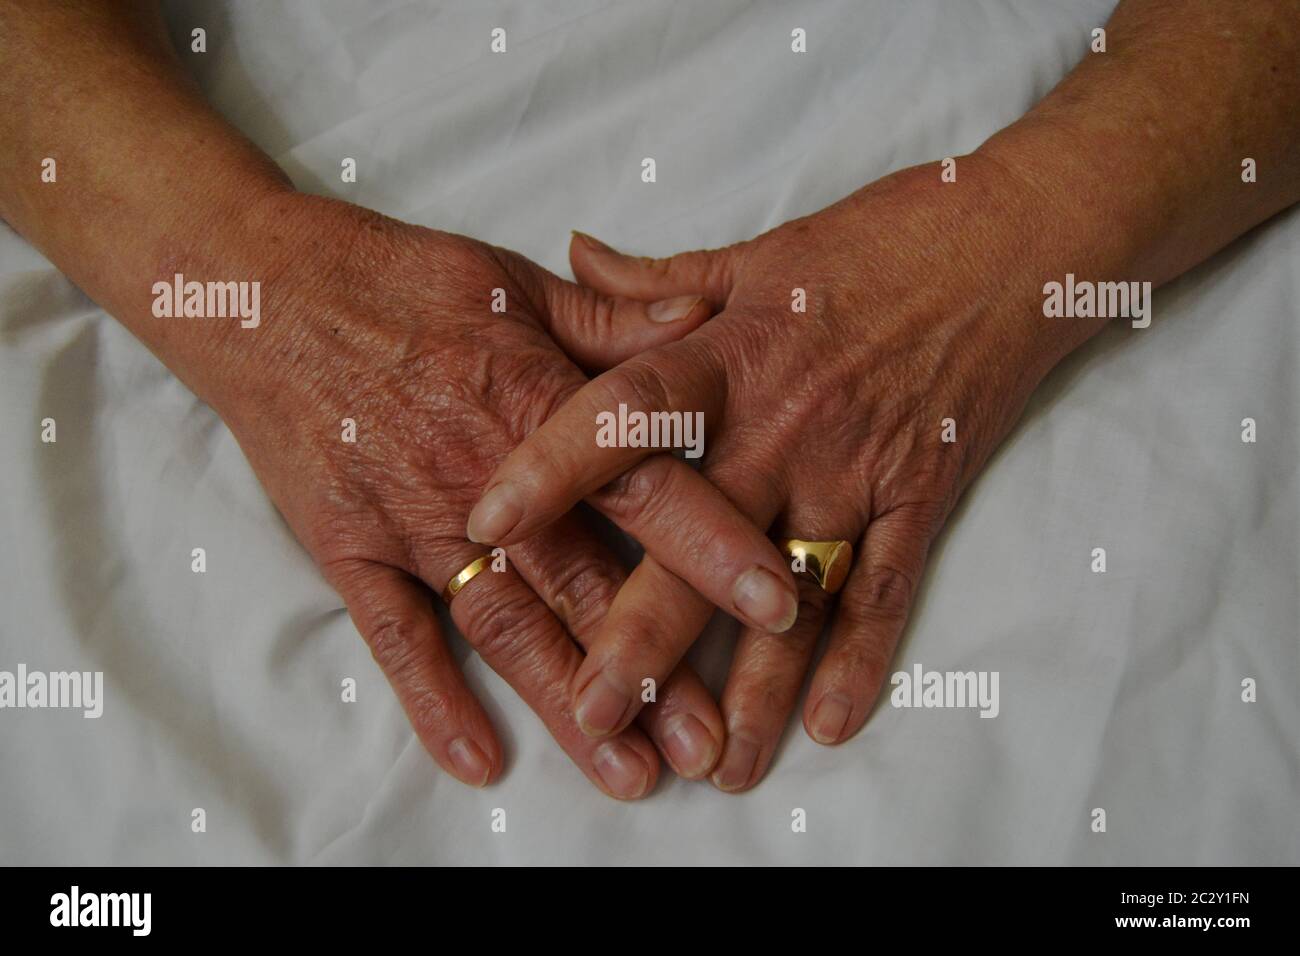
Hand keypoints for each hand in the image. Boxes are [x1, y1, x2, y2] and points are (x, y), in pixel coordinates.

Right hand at [198, 193, 745, 796]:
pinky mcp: (350, 550)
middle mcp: (484, 474)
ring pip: (504, 625)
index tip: (780, 604)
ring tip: (628, 773)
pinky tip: (477, 760)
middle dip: (652, 668)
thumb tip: (713, 318)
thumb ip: (617, 319)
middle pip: (584, 584)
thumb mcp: (517, 282)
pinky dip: (432, 700)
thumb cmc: (399, 281)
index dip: (713, 546)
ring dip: (567, 703)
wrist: (263, 294)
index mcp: (536, 402)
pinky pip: (394, 636)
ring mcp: (413, 519)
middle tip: (712, 743)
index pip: (644, 485)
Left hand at [471, 155, 1095, 788]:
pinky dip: (861, 658)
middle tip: (595, 710)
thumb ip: (656, 281)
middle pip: (700, 537)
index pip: (628, 411)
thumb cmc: (875, 244)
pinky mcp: (921, 495)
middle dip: (647, 631)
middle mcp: (784, 421)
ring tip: (715, 764)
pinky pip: (886, 588)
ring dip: (755, 685)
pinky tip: (827, 725)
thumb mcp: (755, 254)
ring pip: (793, 589)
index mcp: (730, 353)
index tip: (488, 524)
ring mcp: (856, 466)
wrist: (1012, 243)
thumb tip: (571, 254)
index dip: (554, 463)